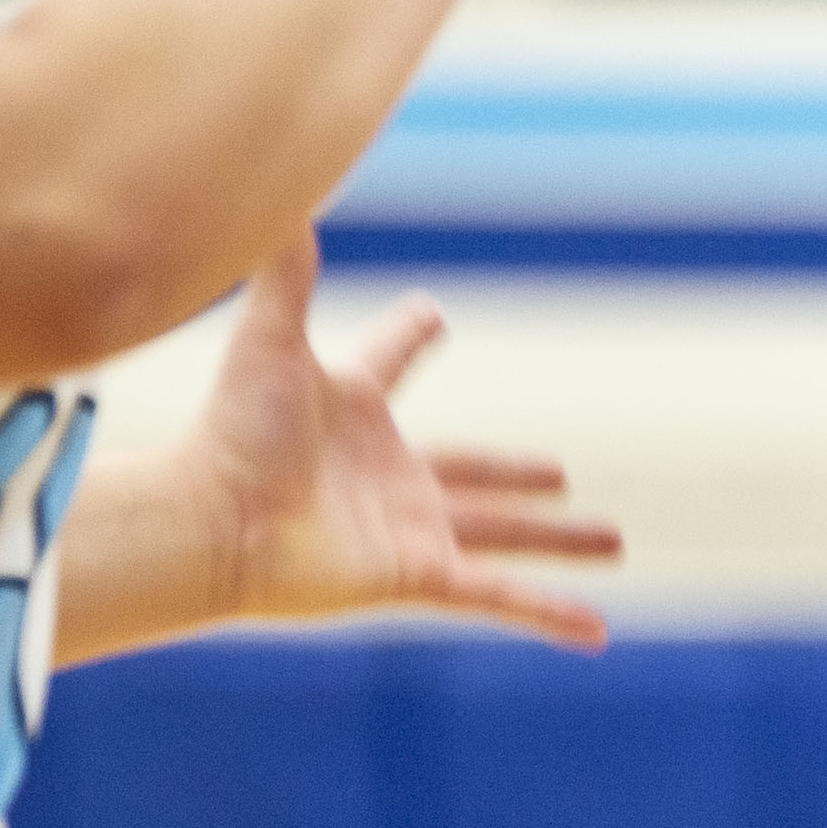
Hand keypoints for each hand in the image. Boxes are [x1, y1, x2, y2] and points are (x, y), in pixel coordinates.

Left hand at [180, 233, 620, 649]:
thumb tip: (286, 196)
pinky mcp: (419, 574)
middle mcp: (387, 473)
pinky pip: (500, 595)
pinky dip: (549, 614)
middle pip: (471, 471)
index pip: (393, 362)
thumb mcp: (271, 341)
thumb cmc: (234, 434)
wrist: (214, 524)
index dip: (412, 335)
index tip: (432, 316)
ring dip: (558, 540)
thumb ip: (286, 272)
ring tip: (613, 541)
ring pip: (504, 534)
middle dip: (517, 473)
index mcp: (356, 411)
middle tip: (558, 473)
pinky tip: (595, 631)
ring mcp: (407, 528)